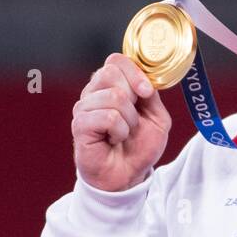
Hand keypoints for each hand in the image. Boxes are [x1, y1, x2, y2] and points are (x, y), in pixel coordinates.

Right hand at [71, 52, 171, 191]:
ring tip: (123, 134)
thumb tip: (146, 80)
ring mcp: (83, 108)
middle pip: (111, 73)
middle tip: (133, 120)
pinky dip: (119, 131)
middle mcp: (93, 92)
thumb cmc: (139, 147)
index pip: (116, 60)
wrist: (128, 176)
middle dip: (133, 98)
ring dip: (129, 120)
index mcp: (110, 85)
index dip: (134, 73)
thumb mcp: (157, 118)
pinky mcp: (80, 125)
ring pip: (113, 96)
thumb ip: (152, 95)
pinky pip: (108, 117)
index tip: (147, 93)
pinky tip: (113, 140)